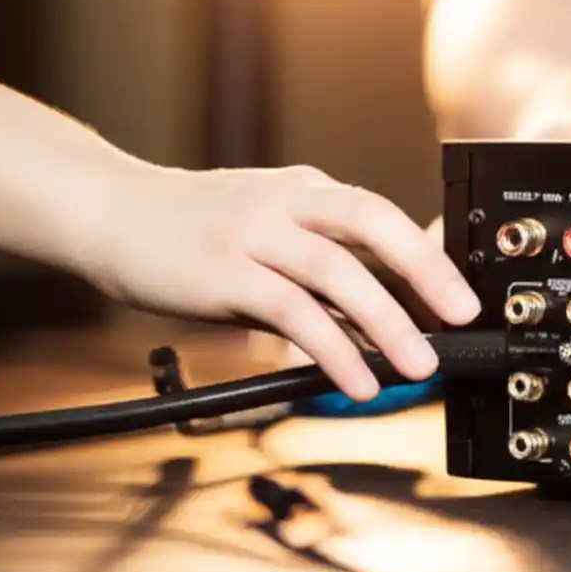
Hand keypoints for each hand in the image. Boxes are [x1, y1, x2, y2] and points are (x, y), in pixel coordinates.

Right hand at [82, 164, 479, 399]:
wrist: (107, 213)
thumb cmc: (192, 232)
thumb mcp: (266, 234)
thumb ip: (318, 271)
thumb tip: (380, 321)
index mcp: (305, 191)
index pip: (381, 214)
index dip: (427, 254)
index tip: (461, 296)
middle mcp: (286, 202)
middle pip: (373, 223)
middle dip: (426, 270)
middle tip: (462, 316)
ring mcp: (253, 233)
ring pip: (337, 271)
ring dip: (387, 322)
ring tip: (419, 365)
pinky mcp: (222, 272)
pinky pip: (291, 312)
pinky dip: (332, 348)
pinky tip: (356, 379)